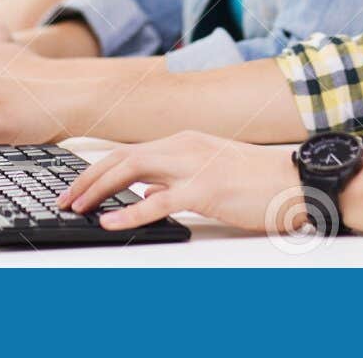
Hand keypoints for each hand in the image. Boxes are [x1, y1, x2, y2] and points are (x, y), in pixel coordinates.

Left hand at [57, 132, 303, 233]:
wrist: (296, 181)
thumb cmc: (258, 182)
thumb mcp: (211, 172)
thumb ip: (178, 179)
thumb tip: (149, 193)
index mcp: (184, 141)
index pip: (129, 153)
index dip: (98, 171)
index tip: (77, 188)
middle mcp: (183, 146)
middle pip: (120, 158)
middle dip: (87, 179)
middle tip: (66, 199)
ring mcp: (193, 165)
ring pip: (130, 171)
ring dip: (97, 190)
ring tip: (77, 207)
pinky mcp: (205, 189)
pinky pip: (157, 202)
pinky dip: (128, 211)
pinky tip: (109, 220)